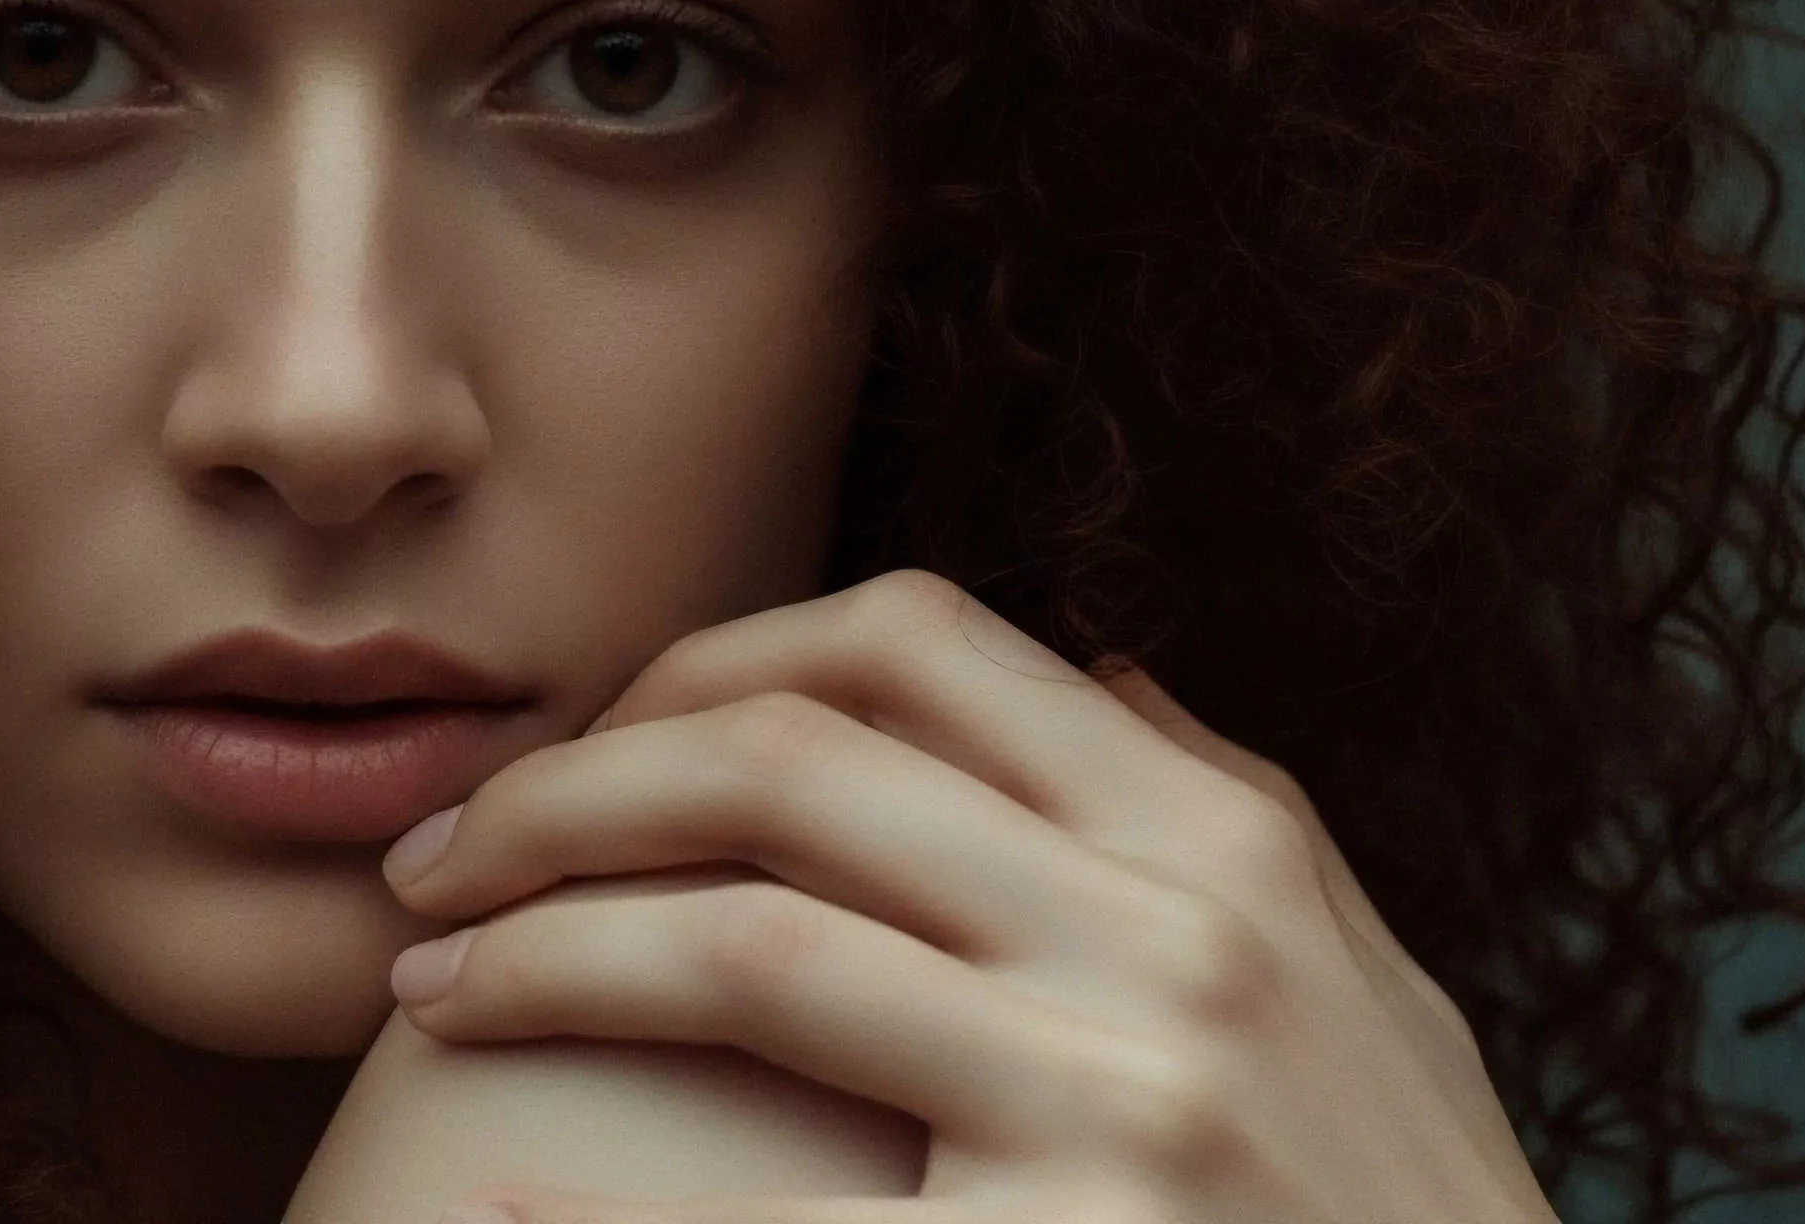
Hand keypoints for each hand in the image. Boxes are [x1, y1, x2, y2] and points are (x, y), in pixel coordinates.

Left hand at [374, 570, 1556, 1223]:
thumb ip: (1244, 821)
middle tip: (439, 859)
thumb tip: (1111, 673)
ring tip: (427, 986)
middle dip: (568, 792)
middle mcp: (1183, 940)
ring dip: (535, 949)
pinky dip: (586, 1208)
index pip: (918, 638)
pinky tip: (475, 1196)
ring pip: (742, 943)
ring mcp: (1128, 1106)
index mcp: (1231, 844)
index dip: (712, 657)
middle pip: (788, 765)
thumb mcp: (1376, 995)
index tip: (597, 732)